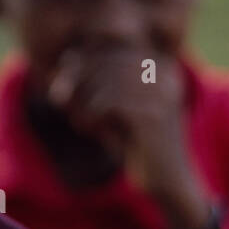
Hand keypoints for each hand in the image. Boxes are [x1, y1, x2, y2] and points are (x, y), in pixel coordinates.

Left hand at [48, 47, 210, 228]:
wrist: (167, 181)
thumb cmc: (134, 142)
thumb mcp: (109, 106)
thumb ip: (90, 82)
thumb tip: (66, 59)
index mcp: (158, 63)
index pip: (111, 47)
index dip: (81, 61)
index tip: (62, 84)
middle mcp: (164, 73)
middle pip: (106, 60)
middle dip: (77, 80)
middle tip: (61, 102)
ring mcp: (161, 94)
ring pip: (104, 81)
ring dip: (82, 101)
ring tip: (80, 120)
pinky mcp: (153, 117)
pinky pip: (108, 103)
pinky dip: (89, 115)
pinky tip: (88, 128)